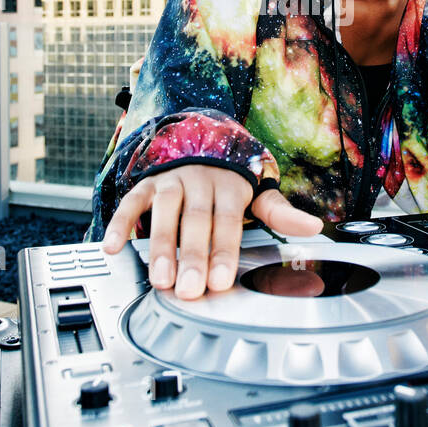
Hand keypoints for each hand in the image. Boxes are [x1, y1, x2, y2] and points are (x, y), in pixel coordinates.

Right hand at [101, 164, 323, 299]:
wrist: (197, 136)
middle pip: (196, 222)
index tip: (221, 281)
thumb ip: (280, 213)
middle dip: (192, 258)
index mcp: (230, 186)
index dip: (224, 252)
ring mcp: (170, 181)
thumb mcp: (257, 191)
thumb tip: (314, 228)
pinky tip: (113, 247)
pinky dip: (119, 224)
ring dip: (161, 246)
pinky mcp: (145, 184)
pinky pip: (130, 202)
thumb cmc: (229, 178)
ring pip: (164, 213)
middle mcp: (199, 180)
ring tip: (160, 279)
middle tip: (188, 290)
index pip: (228, 222)